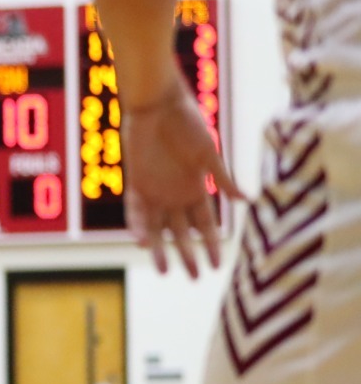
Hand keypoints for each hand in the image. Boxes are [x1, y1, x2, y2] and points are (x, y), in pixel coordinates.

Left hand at [124, 80, 243, 277]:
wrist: (158, 105)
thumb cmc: (188, 124)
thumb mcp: (209, 155)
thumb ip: (224, 179)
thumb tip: (248, 201)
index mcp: (197, 189)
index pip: (206, 225)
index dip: (212, 245)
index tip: (219, 266)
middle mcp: (175, 195)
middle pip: (182, 233)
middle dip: (189, 255)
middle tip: (195, 278)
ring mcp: (155, 191)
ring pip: (158, 228)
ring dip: (161, 249)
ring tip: (164, 271)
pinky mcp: (136, 184)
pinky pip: (135, 211)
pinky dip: (138, 226)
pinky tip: (143, 242)